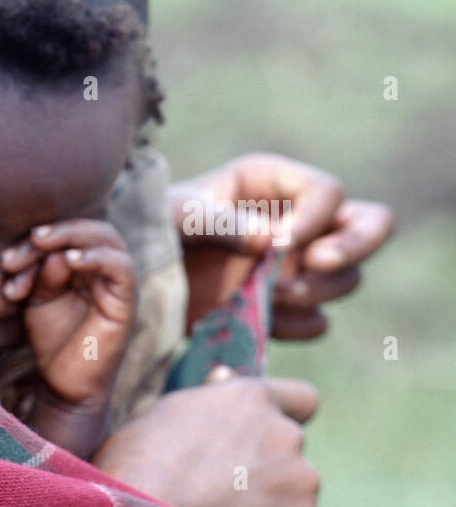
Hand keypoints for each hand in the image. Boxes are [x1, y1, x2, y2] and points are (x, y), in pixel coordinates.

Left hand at [0, 219, 135, 405]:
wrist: (63, 385)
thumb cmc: (52, 338)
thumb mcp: (37, 298)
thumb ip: (43, 272)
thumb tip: (54, 250)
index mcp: (85, 263)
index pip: (69, 232)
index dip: (39, 238)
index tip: (8, 258)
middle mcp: (105, 268)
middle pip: (90, 229)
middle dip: (57, 230)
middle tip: (29, 240)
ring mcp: (118, 284)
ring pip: (107, 239)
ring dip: (72, 235)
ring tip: (41, 242)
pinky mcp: (125, 302)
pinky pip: (120, 268)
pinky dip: (96, 257)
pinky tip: (70, 260)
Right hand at [92, 368, 321, 506]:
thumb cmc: (139, 470)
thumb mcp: (163, 416)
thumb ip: (207, 398)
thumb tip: (226, 376)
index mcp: (250, 399)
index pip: (302, 398)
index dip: (285, 416)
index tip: (265, 435)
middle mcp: (284, 433)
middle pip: (290, 450)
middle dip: (267, 466)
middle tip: (224, 491)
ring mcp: (301, 481)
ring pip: (295, 492)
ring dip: (273, 504)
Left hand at [169, 153, 393, 337]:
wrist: (135, 276)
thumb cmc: (151, 226)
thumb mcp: (175, 215)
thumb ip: (220, 221)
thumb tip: (272, 239)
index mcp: (273, 183)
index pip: (328, 191)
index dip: (317, 217)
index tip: (283, 244)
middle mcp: (297, 219)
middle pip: (371, 225)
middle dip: (355, 247)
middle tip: (317, 264)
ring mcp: (297, 265)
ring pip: (347, 278)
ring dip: (316, 291)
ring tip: (270, 294)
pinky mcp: (285, 306)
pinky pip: (316, 322)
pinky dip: (295, 324)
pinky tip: (259, 318)